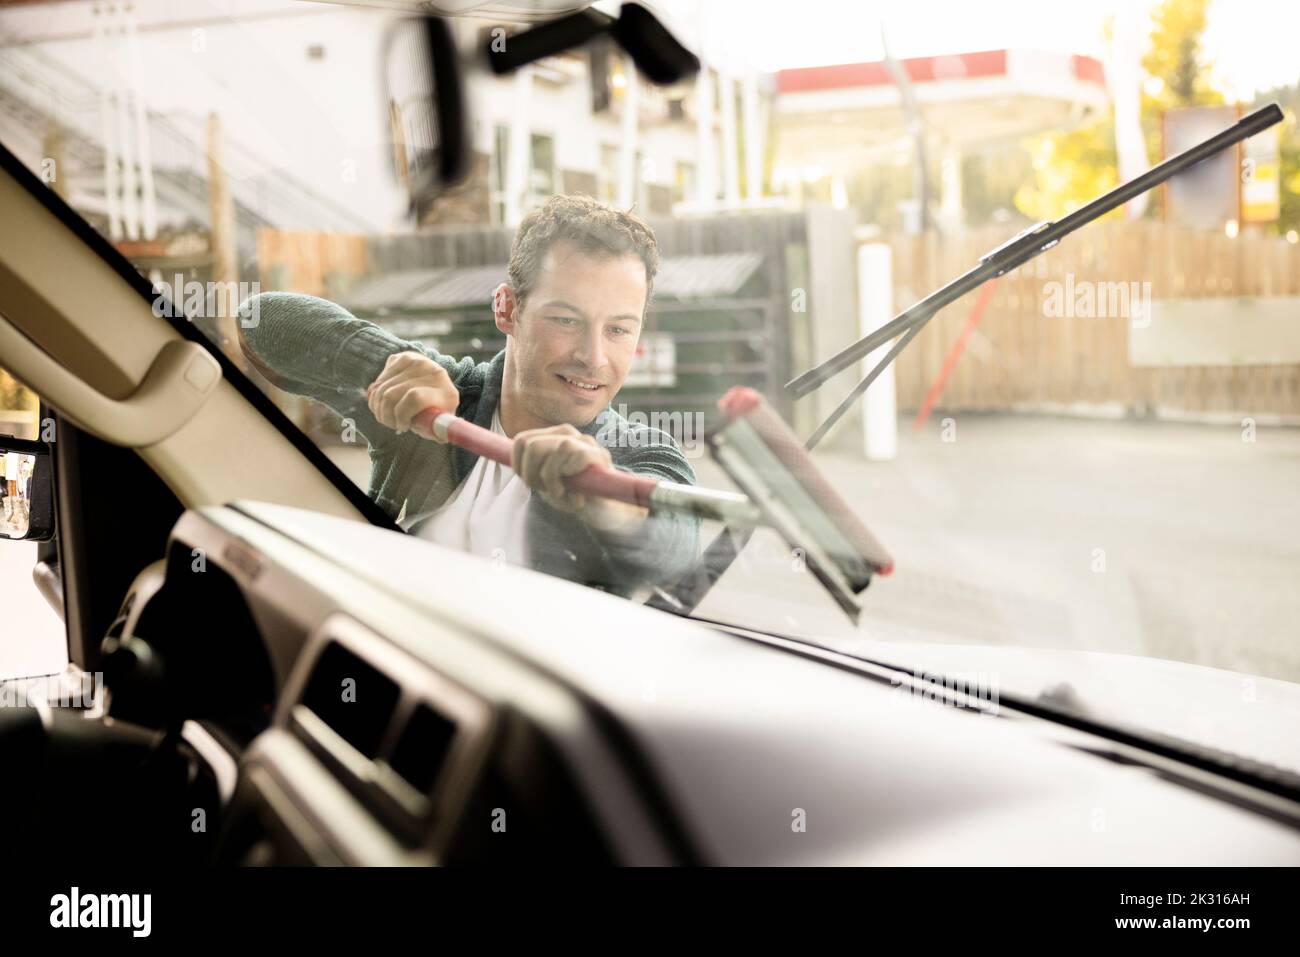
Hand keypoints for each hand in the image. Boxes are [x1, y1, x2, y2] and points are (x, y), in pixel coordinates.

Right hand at [367, 351, 458, 439]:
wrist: (437, 385)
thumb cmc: (434, 412)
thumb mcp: (436, 426)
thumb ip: (430, 430)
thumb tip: (420, 429)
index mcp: (447, 393)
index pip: (414, 398)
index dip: (401, 415)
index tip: (402, 426)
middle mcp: (433, 372)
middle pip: (392, 394)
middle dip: (386, 415)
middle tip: (391, 424)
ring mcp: (418, 361)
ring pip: (382, 388)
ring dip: (378, 407)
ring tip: (387, 416)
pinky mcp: (404, 357)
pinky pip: (379, 381)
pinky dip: (376, 396)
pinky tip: (385, 403)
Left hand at [512, 424, 648, 532]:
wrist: (608, 512)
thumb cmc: (577, 496)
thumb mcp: (547, 483)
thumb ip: (530, 469)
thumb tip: (507, 458)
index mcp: (554, 436)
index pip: (521, 440)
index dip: (518, 465)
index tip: (530, 483)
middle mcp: (568, 433)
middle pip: (528, 445)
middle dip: (529, 474)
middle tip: (546, 490)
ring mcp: (583, 441)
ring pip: (543, 450)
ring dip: (546, 479)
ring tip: (560, 493)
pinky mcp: (596, 454)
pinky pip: (565, 457)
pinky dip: (562, 481)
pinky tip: (574, 495)